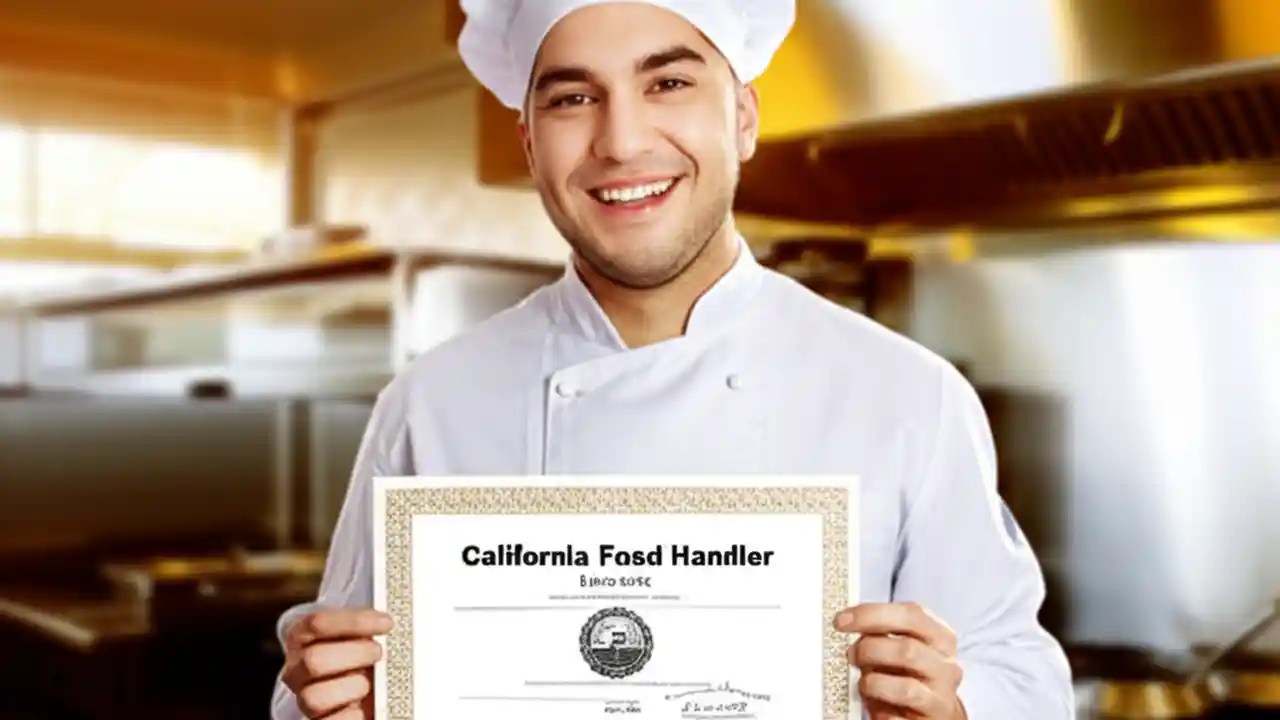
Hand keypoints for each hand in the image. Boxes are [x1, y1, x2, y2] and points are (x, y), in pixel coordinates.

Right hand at [282, 608, 393, 718]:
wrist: (350, 686)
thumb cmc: (354, 652)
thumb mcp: (355, 634)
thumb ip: (366, 626)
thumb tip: (389, 623)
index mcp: (301, 637)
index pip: (318, 623)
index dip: (355, 622)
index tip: (386, 623)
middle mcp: (297, 668)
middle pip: (313, 660)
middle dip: (355, 654)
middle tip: (378, 652)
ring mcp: (304, 697)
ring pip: (315, 696)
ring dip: (353, 686)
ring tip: (370, 682)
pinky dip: (352, 715)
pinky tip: (365, 705)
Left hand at [834, 603, 965, 719]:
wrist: (933, 713)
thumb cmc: (910, 675)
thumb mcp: (900, 647)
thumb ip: (881, 633)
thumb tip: (846, 623)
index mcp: (941, 637)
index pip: (911, 615)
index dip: (871, 614)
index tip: (842, 620)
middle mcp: (946, 666)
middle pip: (907, 649)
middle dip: (869, 650)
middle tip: (851, 655)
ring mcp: (941, 697)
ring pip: (905, 687)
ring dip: (873, 683)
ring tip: (864, 684)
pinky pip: (896, 718)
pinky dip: (879, 712)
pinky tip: (877, 706)